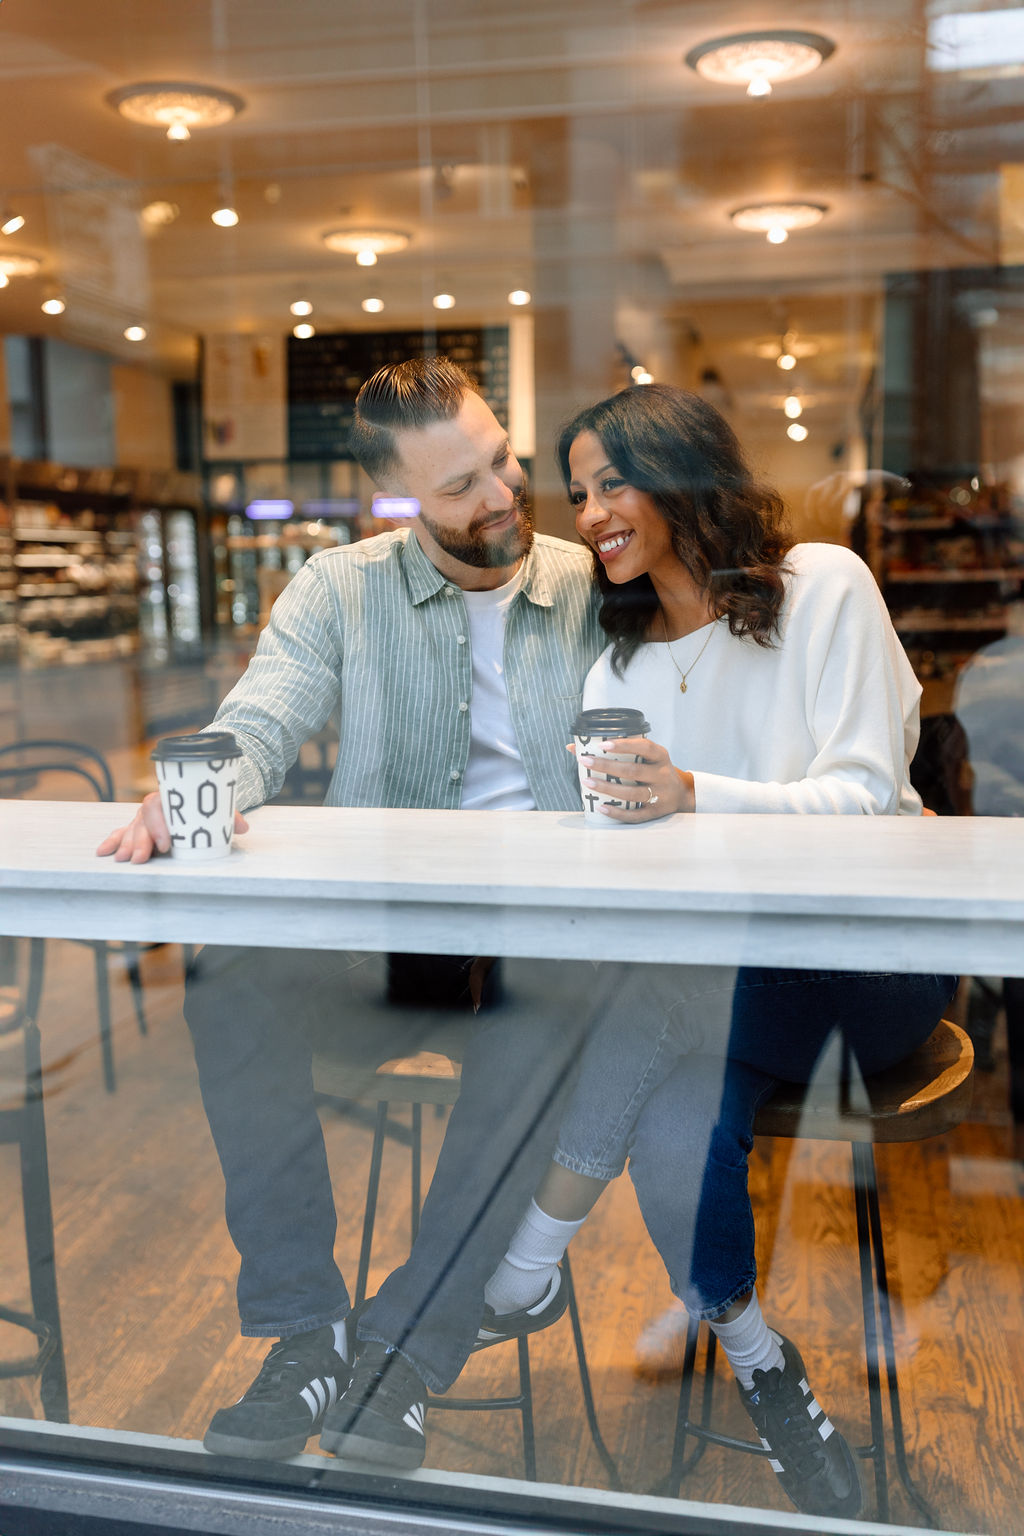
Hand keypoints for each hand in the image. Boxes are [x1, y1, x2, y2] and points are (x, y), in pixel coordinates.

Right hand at [96, 791, 248, 863]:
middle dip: (141, 841)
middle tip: (141, 858)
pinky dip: (113, 841)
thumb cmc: (204, 807)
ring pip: (131, 829)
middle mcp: (154, 806)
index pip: (159, 806)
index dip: (160, 824)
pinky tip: (104, 852)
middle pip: (142, 820)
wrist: (197, 797)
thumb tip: (243, 827)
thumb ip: (228, 817)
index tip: (166, 843)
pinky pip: (122, 833)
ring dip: (127, 845)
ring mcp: (144, 818)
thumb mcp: (217, 810)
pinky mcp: (138, 828)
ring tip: (124, 860)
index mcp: (170, 797)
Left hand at [573, 736, 694, 820]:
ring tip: (587, 782)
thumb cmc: (653, 771)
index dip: (624, 745)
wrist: (681, 794)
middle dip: (607, 766)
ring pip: (632, 793)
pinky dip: (617, 812)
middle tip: (585, 761)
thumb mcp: (645, 757)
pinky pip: (635, 814)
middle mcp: (662, 775)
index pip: (644, 747)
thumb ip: (616, 750)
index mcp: (660, 756)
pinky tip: (601, 807)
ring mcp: (661, 795)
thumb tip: (573, 747)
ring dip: (608, 788)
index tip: (604, 744)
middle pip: (633, 771)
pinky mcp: (656, 812)